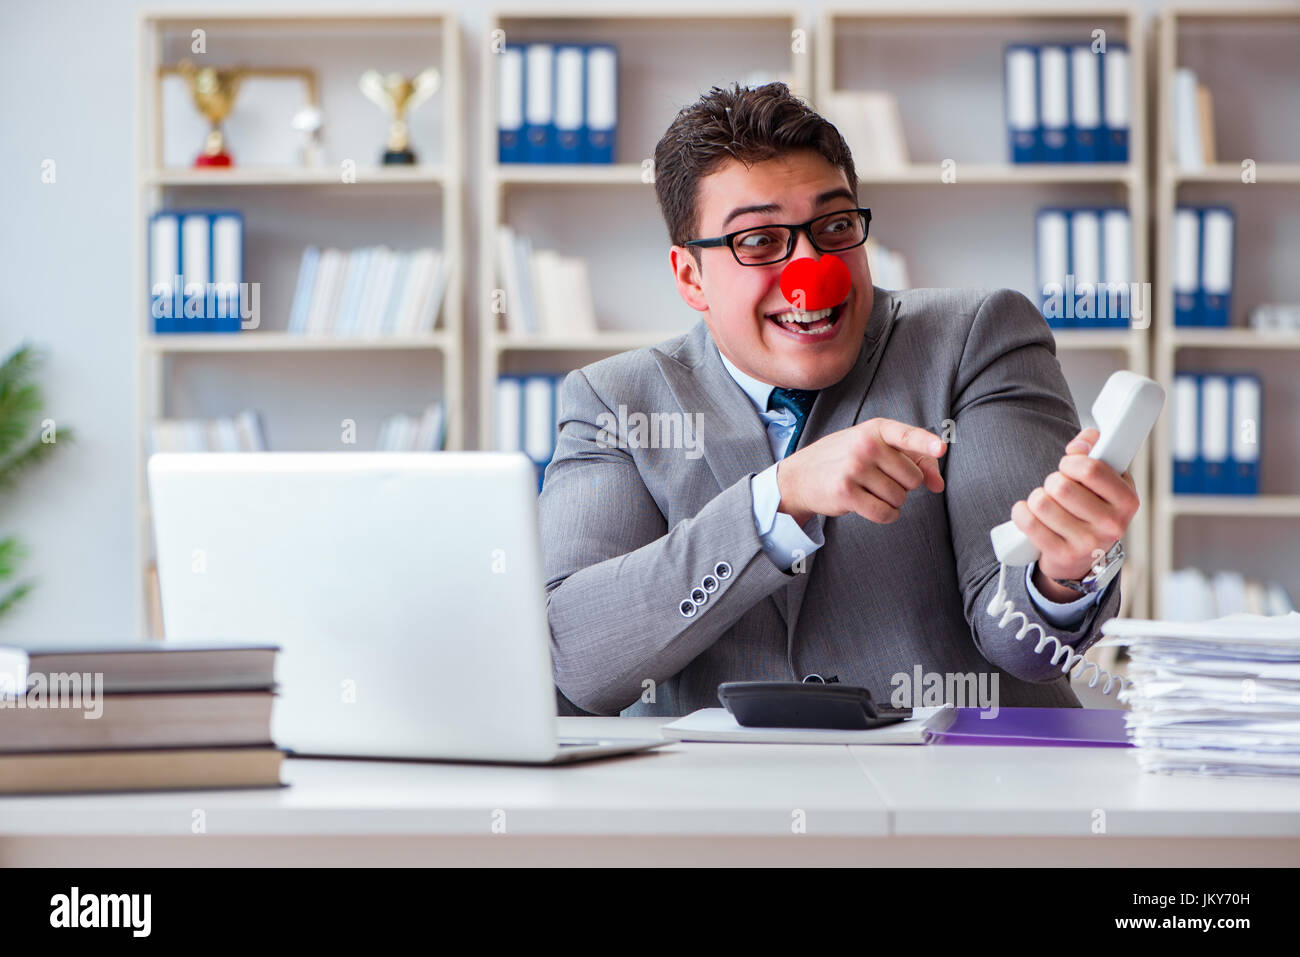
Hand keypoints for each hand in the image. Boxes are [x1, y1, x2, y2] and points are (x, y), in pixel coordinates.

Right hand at [776, 418, 945, 525]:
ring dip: (892, 501)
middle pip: (913, 478)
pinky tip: (872, 506)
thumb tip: (938, 485)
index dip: (926, 443)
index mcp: (875, 429)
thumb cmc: (844, 460)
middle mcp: (865, 445)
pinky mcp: (845, 493)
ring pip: (900, 498)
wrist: (800, 476)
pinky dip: (886, 515)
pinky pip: (885, 513)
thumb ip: (912, 460)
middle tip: (880, 479)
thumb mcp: (875, 448)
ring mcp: (854, 468)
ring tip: (870, 491)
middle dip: (904, 485)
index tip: (940, 449)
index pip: (906, 435)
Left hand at [1010, 427, 1138, 586]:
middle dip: (1052, 481)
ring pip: (1043, 503)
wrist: (1084, 555)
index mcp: (1127, 501)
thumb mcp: (1105, 478)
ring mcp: (1088, 543)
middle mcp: (1112, 525)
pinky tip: (1028, 512)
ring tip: (1047, 503)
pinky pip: (1029, 522)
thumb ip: (1096, 449)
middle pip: (1062, 487)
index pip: (1091, 469)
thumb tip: (1079, 446)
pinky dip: (1021, 512)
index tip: (1068, 465)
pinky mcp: (1063, 555)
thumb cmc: (1092, 508)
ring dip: (1037, 497)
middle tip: (1057, 488)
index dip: (1071, 462)